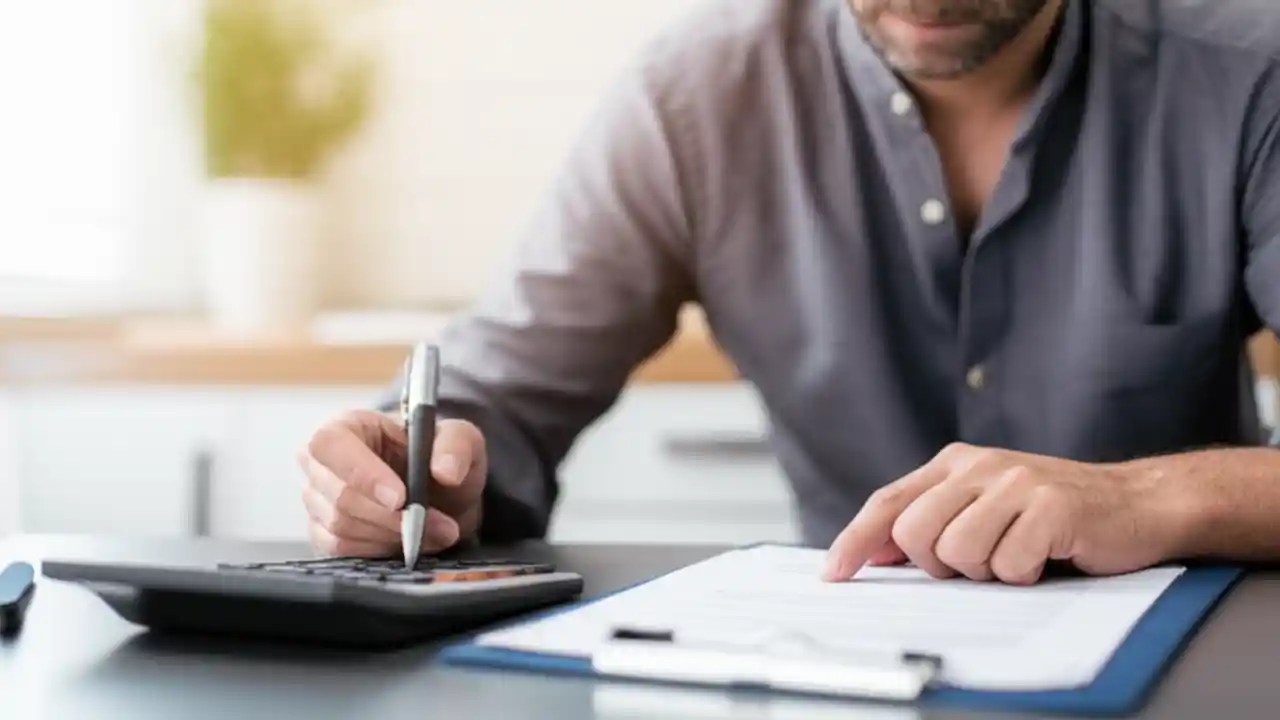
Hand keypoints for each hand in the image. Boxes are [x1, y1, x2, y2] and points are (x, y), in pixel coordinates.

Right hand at [299, 410, 486, 556]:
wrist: (439, 495)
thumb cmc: (438, 458)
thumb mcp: (460, 439)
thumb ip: (456, 446)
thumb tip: (446, 471)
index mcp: (347, 426)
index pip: (331, 445)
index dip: (362, 474)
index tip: (400, 498)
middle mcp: (322, 462)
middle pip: (340, 495)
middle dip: (392, 516)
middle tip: (439, 524)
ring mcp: (317, 499)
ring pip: (342, 527)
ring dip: (393, 535)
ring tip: (435, 531)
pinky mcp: (322, 533)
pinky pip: (342, 550)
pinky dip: (380, 549)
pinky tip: (408, 541)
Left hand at [823, 443, 1177, 584]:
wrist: (1137, 503)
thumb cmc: (1054, 515)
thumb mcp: (984, 508)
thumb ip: (932, 521)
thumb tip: (874, 552)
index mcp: (955, 465)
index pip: (888, 502)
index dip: (856, 539)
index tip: (834, 573)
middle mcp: (980, 466)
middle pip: (915, 533)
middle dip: (939, 565)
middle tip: (980, 563)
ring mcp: (1016, 482)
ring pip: (958, 551)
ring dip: (986, 571)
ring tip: (1017, 555)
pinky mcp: (1052, 505)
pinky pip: (1009, 564)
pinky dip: (1025, 574)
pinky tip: (1046, 557)